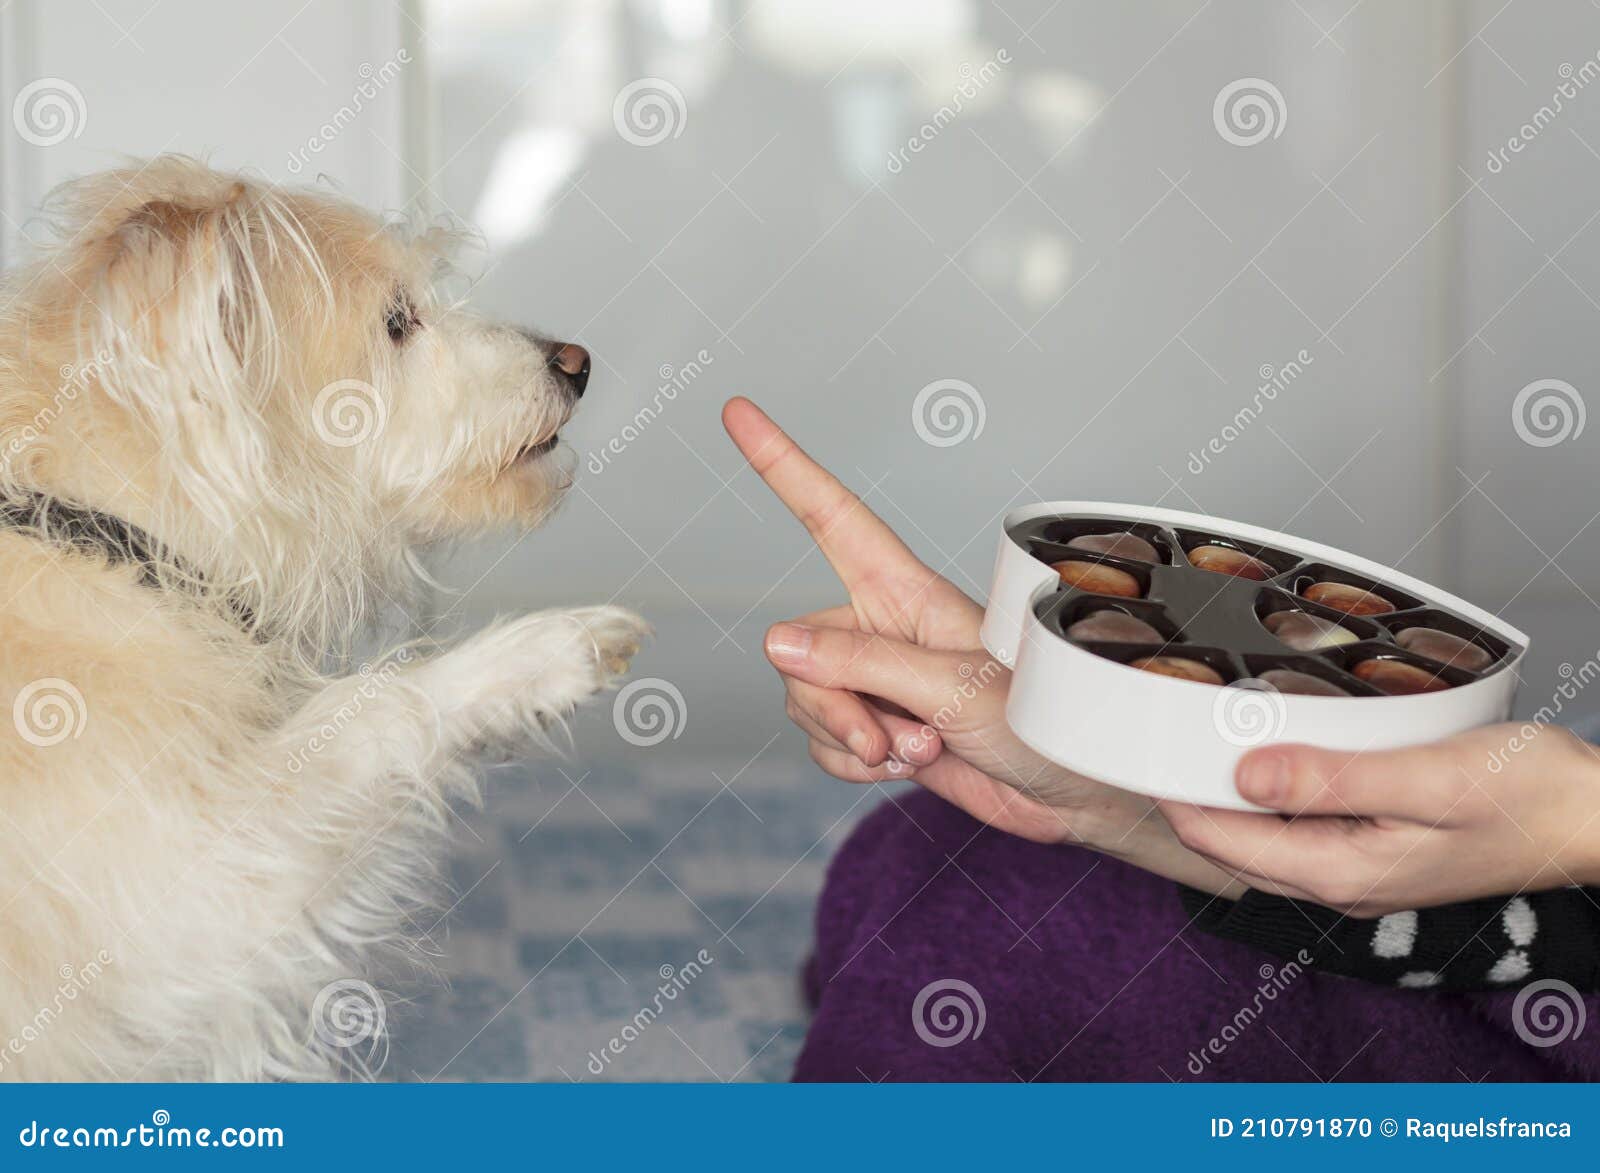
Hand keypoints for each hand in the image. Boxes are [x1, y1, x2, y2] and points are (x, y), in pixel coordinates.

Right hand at [721, 397, 1166, 850]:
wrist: (1072, 794)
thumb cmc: (1043, 721)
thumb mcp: (953, 688)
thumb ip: (862, 664)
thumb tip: (777, 643)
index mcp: (906, 591)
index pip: (832, 516)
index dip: (783, 464)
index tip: (739, 413)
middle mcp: (882, 628)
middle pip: (798, 648)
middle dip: (830, 703)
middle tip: (886, 736)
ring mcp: (877, 681)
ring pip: (805, 701)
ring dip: (851, 740)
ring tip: (919, 749)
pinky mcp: (877, 729)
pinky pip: (823, 744)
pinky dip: (855, 766)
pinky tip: (906, 767)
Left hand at [1160, 722, 1599, 915]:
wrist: (1596, 816)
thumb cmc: (1530, 797)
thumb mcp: (1427, 780)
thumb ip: (1332, 780)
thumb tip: (1246, 776)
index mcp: (1344, 871)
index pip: (1226, 842)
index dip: (1176, 800)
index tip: (1139, 757)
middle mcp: (1343, 882)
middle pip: (1237, 847)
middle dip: (1191, 802)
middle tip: (1152, 745)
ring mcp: (1360, 870)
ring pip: (1267, 840)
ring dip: (1229, 801)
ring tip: (1194, 747)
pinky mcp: (1378, 850)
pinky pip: (1302, 831)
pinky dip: (1273, 799)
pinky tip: (1270, 761)